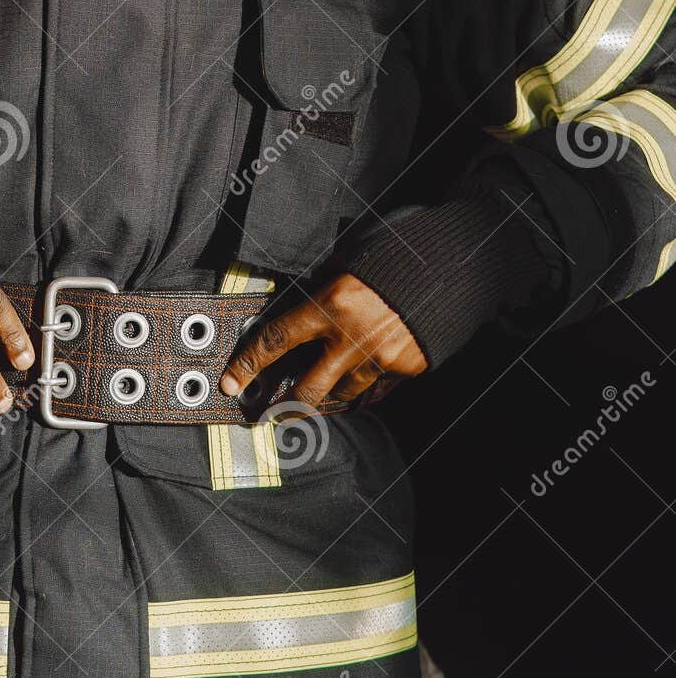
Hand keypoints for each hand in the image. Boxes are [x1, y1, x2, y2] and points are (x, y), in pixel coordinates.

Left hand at [218, 272, 426, 408]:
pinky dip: (365, 387)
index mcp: (330, 305)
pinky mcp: (404, 369)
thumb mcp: (344, 265)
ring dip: (330, 394)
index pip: (276, 340)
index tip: (231, 383)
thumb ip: (321, 292)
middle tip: (270, 418)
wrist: (445, 267)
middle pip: (307, 389)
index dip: (249, 365)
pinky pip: (376, 390)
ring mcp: (379, 358)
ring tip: (321, 393)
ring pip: (343, 394)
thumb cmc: (389, 259)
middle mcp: (351, 338)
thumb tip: (299, 310)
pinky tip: (361, 381)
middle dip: (285, 409)